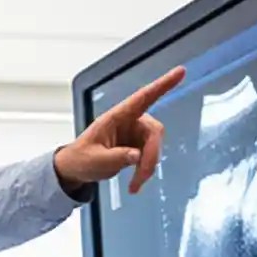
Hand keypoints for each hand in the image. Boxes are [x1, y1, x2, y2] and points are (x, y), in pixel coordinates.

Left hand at [55, 66, 185, 194]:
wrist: (76, 169)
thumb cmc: (81, 159)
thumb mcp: (95, 161)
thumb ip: (116, 158)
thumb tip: (136, 155)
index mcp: (116, 117)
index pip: (142, 98)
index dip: (162, 85)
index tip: (180, 71)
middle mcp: (129, 121)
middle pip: (154, 132)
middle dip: (151, 155)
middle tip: (141, 177)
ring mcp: (135, 133)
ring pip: (155, 147)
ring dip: (148, 167)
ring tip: (134, 185)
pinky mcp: (138, 146)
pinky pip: (150, 156)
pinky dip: (145, 170)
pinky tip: (135, 184)